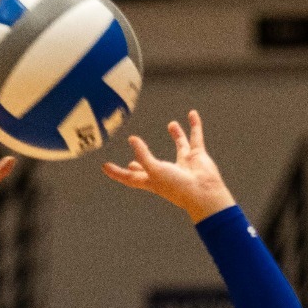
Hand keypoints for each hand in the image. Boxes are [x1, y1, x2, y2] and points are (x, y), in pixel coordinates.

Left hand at [101, 111, 238, 223]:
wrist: (203, 193)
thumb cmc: (176, 186)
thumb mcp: (154, 170)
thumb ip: (142, 155)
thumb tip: (132, 139)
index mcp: (153, 181)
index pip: (130, 177)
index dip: (117, 172)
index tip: (104, 166)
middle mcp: (167, 173)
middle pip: (152, 164)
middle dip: (144, 160)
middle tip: (134, 153)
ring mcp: (184, 164)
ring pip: (180, 146)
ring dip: (177, 135)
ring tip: (171, 124)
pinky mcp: (197, 157)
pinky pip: (196, 137)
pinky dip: (195, 125)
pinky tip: (192, 114)